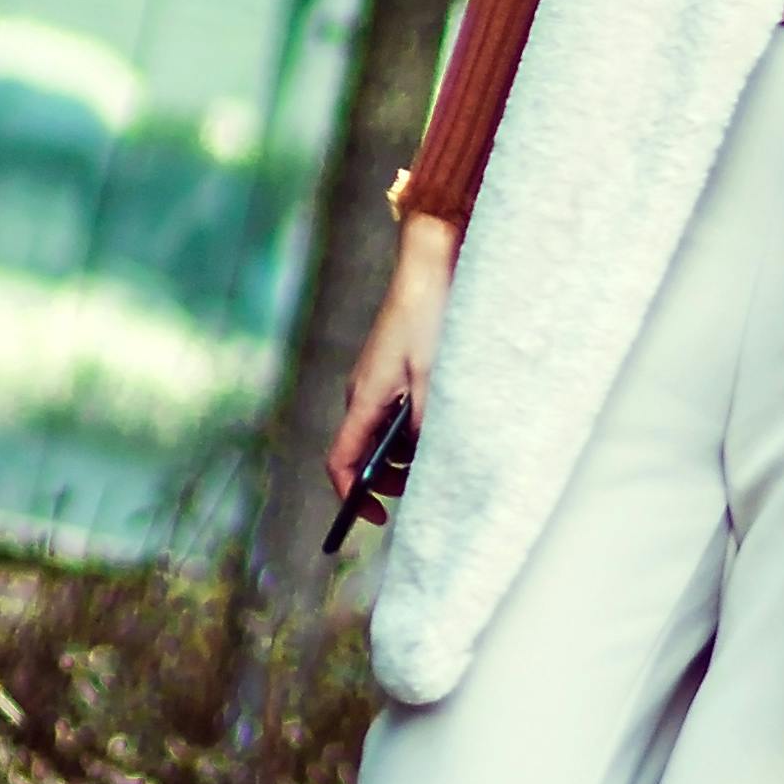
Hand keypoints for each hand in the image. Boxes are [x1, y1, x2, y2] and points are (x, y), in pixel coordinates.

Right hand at [326, 213, 456, 511]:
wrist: (430, 265)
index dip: (353, 496)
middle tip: (427, 483)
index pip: (341, 462)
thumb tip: (428, 463)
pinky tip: (442, 415)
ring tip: (441, 445)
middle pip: (362, 453)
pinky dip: (414, 426)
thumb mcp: (435, 379)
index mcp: (363, 399)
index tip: (377, 518)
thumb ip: (427, 425)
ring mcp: (377, 381)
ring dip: (407, 451)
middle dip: (389, 477)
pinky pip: (396, 412)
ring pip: (383, 435)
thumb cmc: (430, 319)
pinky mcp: (393, 369)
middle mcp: (362, 394)